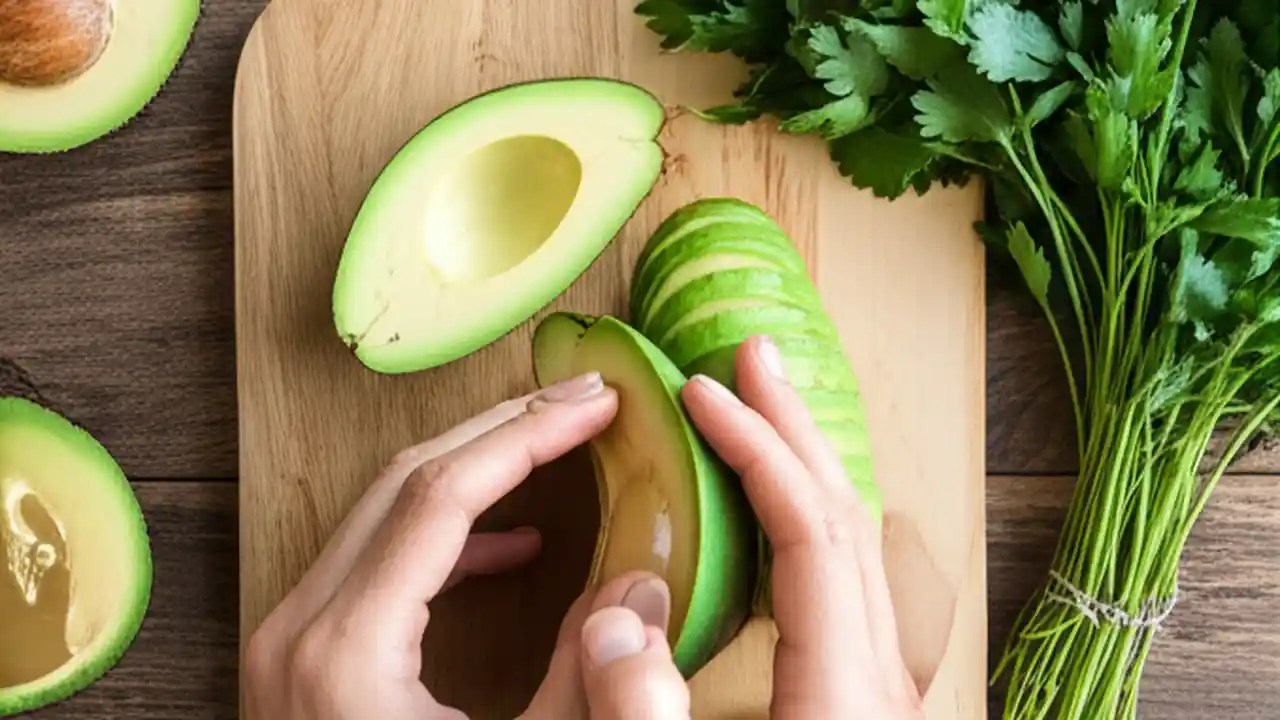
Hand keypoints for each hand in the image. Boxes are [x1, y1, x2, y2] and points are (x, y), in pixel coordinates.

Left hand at [244, 372, 689, 719]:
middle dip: (505, 430)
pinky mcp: (304, 653)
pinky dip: (450, 533)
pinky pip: (380, 557)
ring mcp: (292, 636)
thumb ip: (586, 679)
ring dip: (476, 470)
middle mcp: (302, 624)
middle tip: (584, 400)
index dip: (529, 435)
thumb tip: (643, 583)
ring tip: (556, 447)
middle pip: (408, 481)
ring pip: (387, 508)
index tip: (595, 404)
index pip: (445, 494)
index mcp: (348, 646)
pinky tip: (513, 543)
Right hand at [682, 335, 922, 719]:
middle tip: (751, 359)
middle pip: (848, 520)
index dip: (756, 450)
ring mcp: (880, 685)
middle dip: (794, 428)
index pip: (811, 532)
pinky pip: (847, 577)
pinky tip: (778, 506)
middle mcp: (879, 676)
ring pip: (858, 546)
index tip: (702, 395)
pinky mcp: (864, 698)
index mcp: (844, 692)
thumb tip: (613, 613)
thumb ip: (646, 706)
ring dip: (807, 466)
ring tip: (764, 410)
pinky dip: (810, 514)